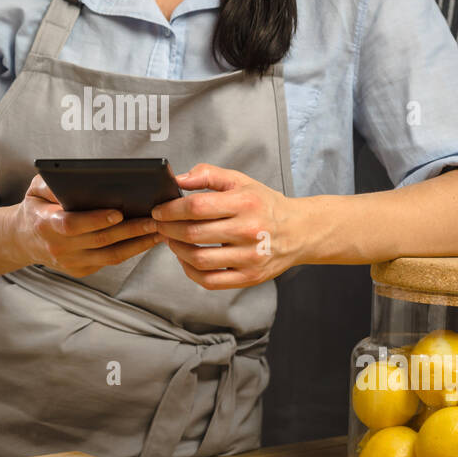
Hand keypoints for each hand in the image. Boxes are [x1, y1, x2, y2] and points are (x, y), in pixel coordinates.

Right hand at [14, 174, 163, 276]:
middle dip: (130, 231)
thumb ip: (50, 184)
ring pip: (110, 256)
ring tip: (159, 231)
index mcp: (45, 224)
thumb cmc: (36, 207)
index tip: (118, 212)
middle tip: (154, 220)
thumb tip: (73, 178)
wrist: (24, 239)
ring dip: (138, 244)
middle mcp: (59, 247)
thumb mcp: (35, 189)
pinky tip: (148, 239)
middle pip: (100, 241)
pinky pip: (110, 261)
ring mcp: (71, 262)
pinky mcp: (81, 270)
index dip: (96, 220)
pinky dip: (131, 250)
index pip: (73, 225)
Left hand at [151, 163, 304, 289]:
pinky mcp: (249, 277)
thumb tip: (178, 179)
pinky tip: (186, 259)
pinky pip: (210, 281)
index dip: (171, 210)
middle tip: (160, 225)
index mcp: (245, 203)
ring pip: (199, 259)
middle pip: (194, 234)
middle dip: (168, 229)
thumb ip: (208, 175)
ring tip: (171, 241)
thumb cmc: (264, 204)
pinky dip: (190, 271)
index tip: (159, 210)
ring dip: (176, 250)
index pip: (197, 207)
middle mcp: (249, 231)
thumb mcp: (240, 181)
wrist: (298, 231)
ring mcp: (249, 257)